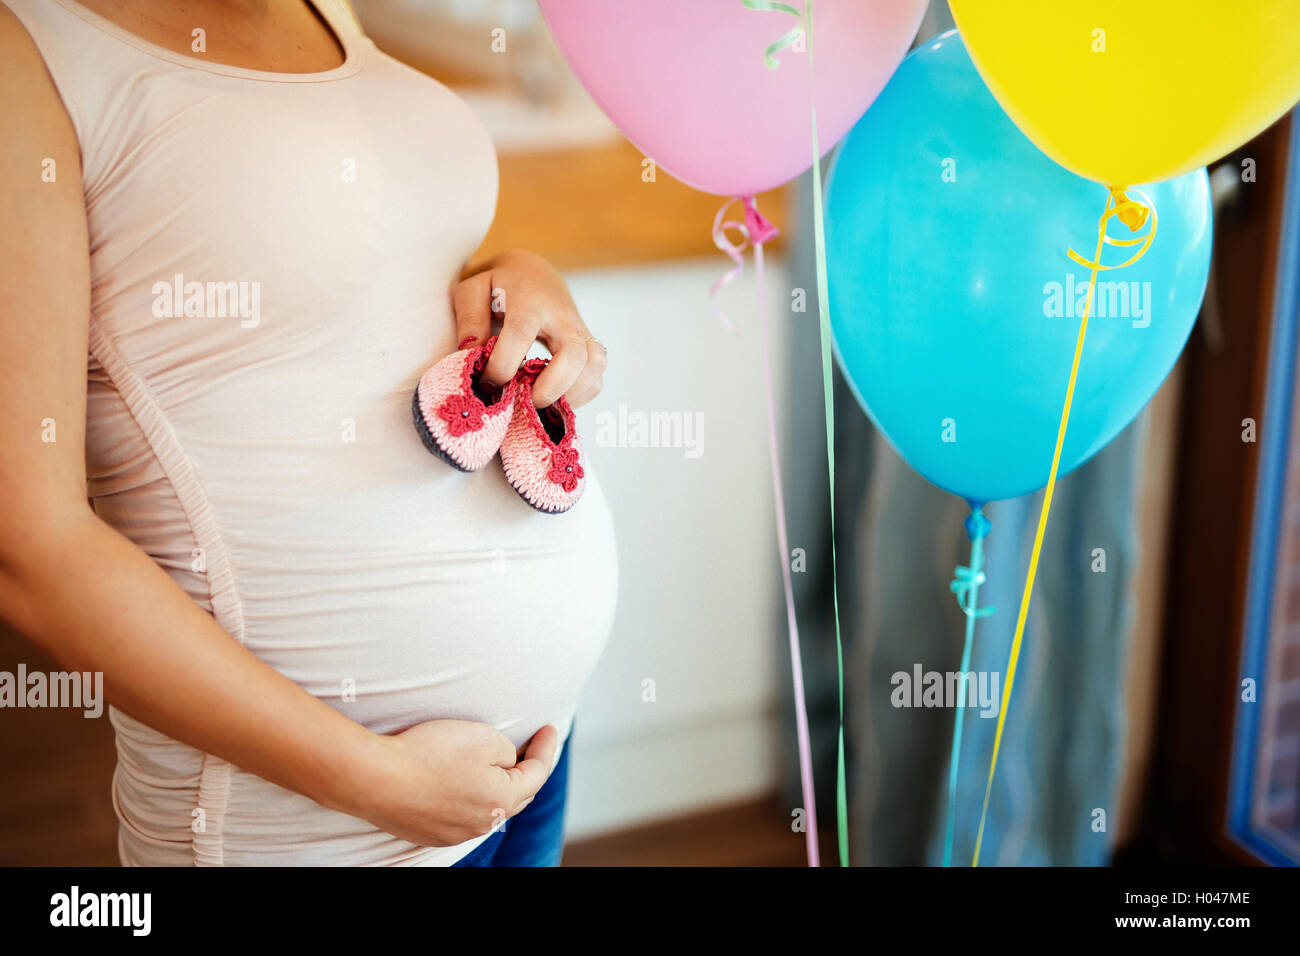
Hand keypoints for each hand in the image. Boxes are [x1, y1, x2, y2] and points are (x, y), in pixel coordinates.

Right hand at [350, 720, 557, 847]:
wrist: (374, 778)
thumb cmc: (429, 753)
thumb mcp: (482, 737)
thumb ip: (507, 751)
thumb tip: (507, 761)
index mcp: (502, 801)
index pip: (538, 772)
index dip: (546, 747)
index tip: (551, 728)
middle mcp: (483, 824)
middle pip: (516, 795)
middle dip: (528, 770)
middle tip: (532, 747)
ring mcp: (455, 833)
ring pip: (488, 807)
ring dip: (497, 786)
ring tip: (498, 764)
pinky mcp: (430, 833)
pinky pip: (461, 815)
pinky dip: (470, 797)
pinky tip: (462, 782)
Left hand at [453, 249, 605, 407]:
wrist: (532, 273)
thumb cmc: (497, 286)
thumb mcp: (472, 291)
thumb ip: (470, 321)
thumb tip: (473, 357)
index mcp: (529, 298)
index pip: (522, 332)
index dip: (503, 364)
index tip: (487, 384)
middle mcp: (562, 314)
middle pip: (573, 353)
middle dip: (550, 387)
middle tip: (524, 403)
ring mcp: (580, 330)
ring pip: (594, 364)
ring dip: (570, 393)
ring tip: (540, 404)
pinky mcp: (588, 344)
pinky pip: (597, 375)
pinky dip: (580, 395)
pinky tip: (554, 399)